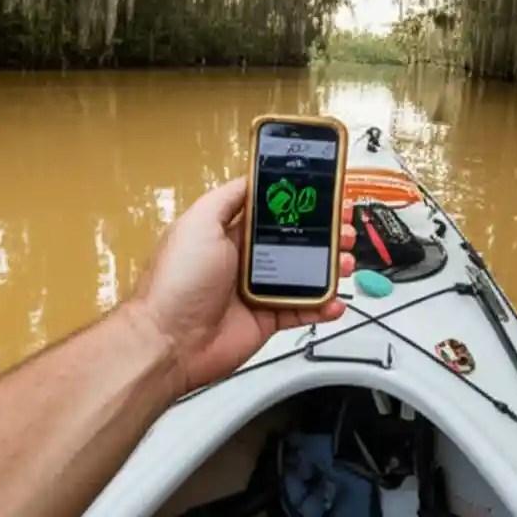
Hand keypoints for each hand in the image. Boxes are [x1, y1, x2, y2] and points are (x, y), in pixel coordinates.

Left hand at [138, 177, 354, 394]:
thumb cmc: (176, 283)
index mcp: (230, 233)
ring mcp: (258, 290)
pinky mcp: (267, 319)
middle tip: (344, 229)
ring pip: (306, 275)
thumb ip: (228, 198)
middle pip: (296, 241)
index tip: (326, 197)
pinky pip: (303, 310)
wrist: (170, 341)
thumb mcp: (199, 222)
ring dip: (331, 268)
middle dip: (325, 234)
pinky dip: (323, 306)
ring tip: (346, 262)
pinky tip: (335, 300)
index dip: (300, 204)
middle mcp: (246, 260)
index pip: (273, 211)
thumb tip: (251, 176)